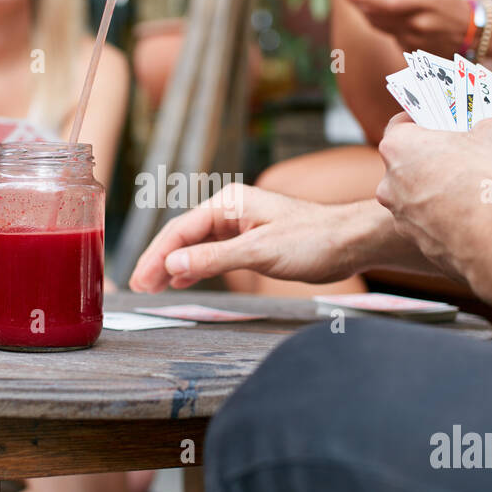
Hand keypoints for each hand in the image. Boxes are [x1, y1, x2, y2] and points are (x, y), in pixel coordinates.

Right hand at [129, 184, 362, 291]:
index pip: (181, 230)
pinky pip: (214, 253)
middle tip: (141, 287)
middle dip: (160, 261)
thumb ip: (214, 258)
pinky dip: (197, 266)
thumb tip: (173, 263)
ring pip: (197, 245)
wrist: (350, 243)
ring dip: (176, 265)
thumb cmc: (312, 240)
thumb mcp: (259, 251)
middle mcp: (231, 211)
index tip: (141, 279)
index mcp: (229, 204)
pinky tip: (184, 279)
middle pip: (184, 236)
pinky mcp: (252, 241)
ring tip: (155, 287)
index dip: (157, 255)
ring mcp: (241, 226)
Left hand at [338, 0, 471, 55]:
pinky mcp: (409, 52)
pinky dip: (383, 24)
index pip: (388, 2)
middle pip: (377, 16)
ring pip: (379, 26)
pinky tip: (387, 15)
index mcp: (424, 5)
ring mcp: (412, 42)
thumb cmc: (449, 3)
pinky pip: (388, 35)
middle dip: (358, 3)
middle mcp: (416, 26)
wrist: (471, 35)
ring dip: (367, 13)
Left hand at [374, 115, 491, 277]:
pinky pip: (435, 227)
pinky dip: (452, 222)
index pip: (401, 126)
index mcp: (399, 147)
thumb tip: (487, 132)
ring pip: (420, 199)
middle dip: (435, 159)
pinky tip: (480, 219)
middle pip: (409, 165)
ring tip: (478, 190)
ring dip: (442, 194)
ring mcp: (403, 220)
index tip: (441, 122)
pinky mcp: (422, 247)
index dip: (423, 121)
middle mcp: (390, 185)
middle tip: (465, 156)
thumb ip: (484, 128)